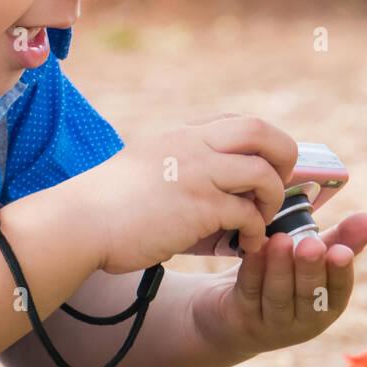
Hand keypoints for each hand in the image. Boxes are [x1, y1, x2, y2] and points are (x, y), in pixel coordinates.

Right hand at [76, 115, 298, 274]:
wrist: (82, 221)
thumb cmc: (111, 202)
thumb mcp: (149, 161)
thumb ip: (183, 161)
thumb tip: (217, 182)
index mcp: (184, 133)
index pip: (243, 122)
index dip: (266, 144)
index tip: (268, 167)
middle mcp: (195, 146)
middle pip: (263, 132)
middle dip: (285, 157)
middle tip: (280, 184)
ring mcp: (199, 174)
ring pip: (264, 174)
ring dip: (272, 200)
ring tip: (261, 221)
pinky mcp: (199, 207)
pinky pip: (248, 215)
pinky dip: (255, 232)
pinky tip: (245, 244)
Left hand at [191, 211, 366, 358]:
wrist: (232, 310)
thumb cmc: (283, 277)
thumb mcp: (312, 259)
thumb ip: (342, 240)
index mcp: (325, 307)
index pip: (338, 294)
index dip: (340, 274)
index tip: (341, 252)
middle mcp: (302, 322)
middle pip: (308, 297)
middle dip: (310, 270)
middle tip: (311, 244)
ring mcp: (271, 324)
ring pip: (277, 296)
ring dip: (280, 268)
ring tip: (281, 240)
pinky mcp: (242, 318)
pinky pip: (248, 291)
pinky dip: (252, 269)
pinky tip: (254, 247)